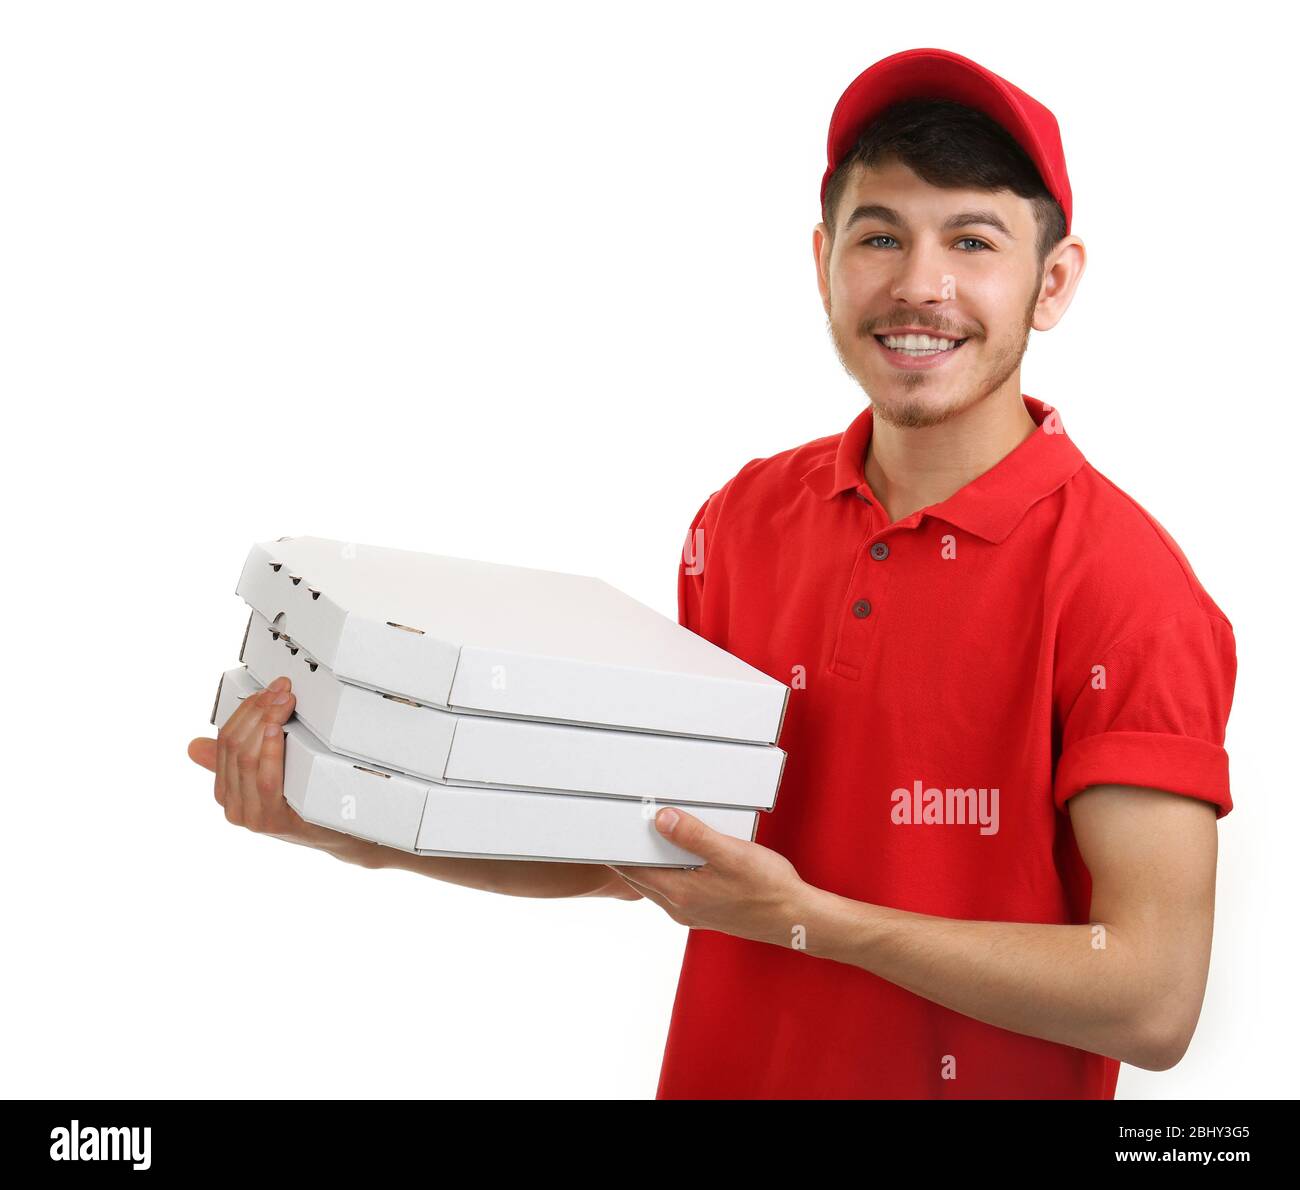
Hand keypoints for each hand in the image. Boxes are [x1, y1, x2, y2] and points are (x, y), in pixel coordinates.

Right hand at [187, 676, 374, 863]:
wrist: (336, 834)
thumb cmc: (302, 802)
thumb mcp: (265, 776)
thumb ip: (235, 760)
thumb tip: (194, 746)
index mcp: (225, 791)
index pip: (224, 740)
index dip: (246, 710)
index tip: (269, 689)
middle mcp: (232, 806)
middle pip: (234, 746)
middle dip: (258, 711)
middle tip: (281, 690)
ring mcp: (251, 816)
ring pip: (247, 759)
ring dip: (266, 722)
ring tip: (283, 702)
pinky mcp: (273, 822)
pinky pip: (266, 780)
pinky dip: (270, 750)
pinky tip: (277, 730)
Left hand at [606, 807, 811, 947]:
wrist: (796, 920)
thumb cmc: (768, 889)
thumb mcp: (730, 853)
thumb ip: (693, 836)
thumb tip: (661, 820)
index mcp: (679, 893)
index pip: (632, 870)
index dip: (616, 850)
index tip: (606, 832)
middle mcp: (680, 907)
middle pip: (641, 878)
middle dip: (630, 855)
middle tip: (623, 829)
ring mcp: (693, 913)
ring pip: (658, 885)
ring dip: (652, 864)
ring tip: (650, 838)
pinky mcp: (706, 912)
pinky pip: (676, 889)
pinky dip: (670, 873)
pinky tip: (684, 859)